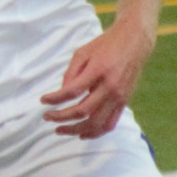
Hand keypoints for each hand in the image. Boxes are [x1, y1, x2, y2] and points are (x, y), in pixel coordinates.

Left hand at [41, 20, 153, 137]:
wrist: (134, 42)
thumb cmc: (105, 45)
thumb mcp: (82, 53)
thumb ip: (71, 73)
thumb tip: (61, 93)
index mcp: (98, 71)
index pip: (72, 91)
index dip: (55, 99)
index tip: (43, 100)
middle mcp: (110, 87)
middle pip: (83, 111)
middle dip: (61, 117)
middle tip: (47, 117)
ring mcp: (119, 97)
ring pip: (96, 123)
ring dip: (76, 130)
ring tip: (60, 130)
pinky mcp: (124, 102)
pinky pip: (110, 123)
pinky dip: (95, 132)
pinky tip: (82, 134)